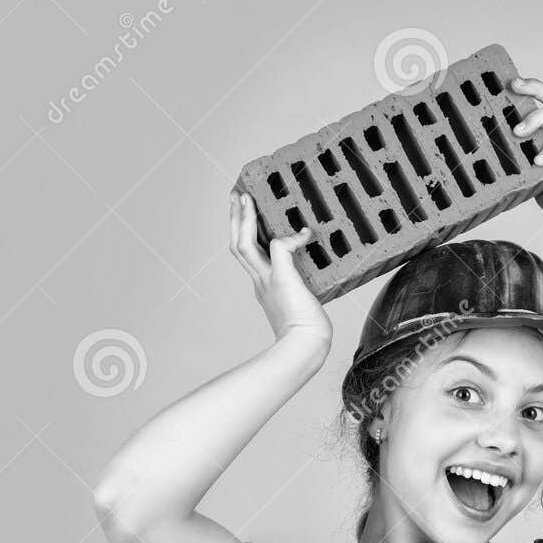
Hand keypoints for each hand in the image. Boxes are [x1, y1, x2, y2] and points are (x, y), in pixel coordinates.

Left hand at [228, 191, 331, 342]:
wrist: (305, 347)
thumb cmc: (299, 319)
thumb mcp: (289, 280)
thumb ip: (285, 253)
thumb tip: (295, 235)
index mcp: (262, 275)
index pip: (245, 241)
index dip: (245, 217)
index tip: (246, 195)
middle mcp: (262, 279)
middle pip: (241, 244)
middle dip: (237, 219)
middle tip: (237, 196)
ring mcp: (272, 287)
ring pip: (253, 254)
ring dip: (248, 231)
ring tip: (251, 213)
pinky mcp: (286, 293)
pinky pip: (274, 265)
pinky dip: (277, 248)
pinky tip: (287, 244)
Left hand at [509, 77, 542, 223]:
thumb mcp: (531, 178)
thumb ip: (518, 167)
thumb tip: (490, 164)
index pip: (542, 103)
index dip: (527, 90)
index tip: (507, 84)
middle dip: (533, 87)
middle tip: (513, 86)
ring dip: (535, 117)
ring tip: (518, 132)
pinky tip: (537, 161)